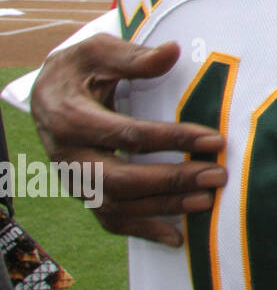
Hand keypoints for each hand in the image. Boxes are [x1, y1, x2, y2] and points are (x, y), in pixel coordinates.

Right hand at [30, 35, 226, 246]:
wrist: (47, 92)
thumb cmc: (79, 69)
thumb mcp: (98, 51)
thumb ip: (133, 57)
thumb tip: (172, 52)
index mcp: (71, 119)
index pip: (128, 135)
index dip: (173, 139)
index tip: (214, 140)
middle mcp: (68, 156)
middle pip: (122, 179)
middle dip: (172, 180)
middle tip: (216, 176)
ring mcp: (74, 180)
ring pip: (117, 206)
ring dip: (163, 207)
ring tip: (206, 202)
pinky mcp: (84, 193)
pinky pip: (110, 220)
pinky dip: (142, 231)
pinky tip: (176, 238)